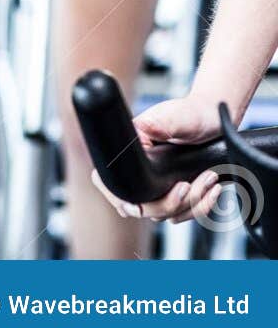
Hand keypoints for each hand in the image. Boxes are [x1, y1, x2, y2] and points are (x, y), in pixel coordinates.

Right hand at [89, 95, 222, 222]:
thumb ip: (159, 122)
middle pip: (146, 208)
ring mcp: (158, 184)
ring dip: (193, 202)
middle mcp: (139, 171)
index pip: (114, 187)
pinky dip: (202, 205)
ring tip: (208, 178)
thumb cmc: (192, 113)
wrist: (214, 119)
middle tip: (188, 184)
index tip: (155, 198)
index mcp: (129, 152)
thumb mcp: (176, 117)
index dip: (129, 201)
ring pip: (169, 214)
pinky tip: (213, 188)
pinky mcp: (176, 191)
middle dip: (174, 202)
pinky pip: (185, 213)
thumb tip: (141, 127)